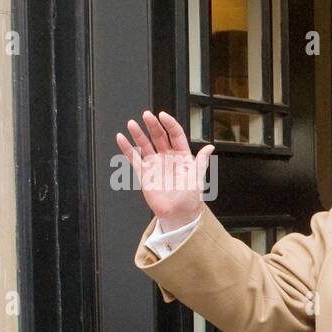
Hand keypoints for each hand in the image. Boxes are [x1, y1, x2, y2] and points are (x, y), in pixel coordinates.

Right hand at [116, 110, 213, 232]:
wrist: (178, 215)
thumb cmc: (190, 198)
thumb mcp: (197, 178)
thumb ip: (201, 162)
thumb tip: (210, 147)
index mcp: (182, 155)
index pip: (175, 134)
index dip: (169, 124)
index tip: (162, 116)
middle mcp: (167, 157)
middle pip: (159, 136)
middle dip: (153, 125)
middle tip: (146, 116)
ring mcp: (155, 164)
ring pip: (145, 145)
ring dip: (138, 134)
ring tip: (132, 124)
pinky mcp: (144, 173)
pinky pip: (134, 159)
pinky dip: (127, 149)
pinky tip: (121, 138)